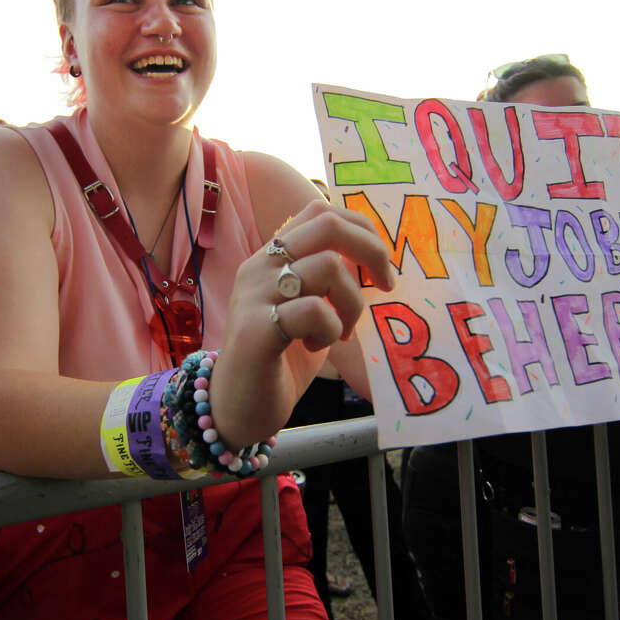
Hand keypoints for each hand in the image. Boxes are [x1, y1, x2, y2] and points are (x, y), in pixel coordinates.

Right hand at [211, 200, 394, 445]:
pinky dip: (331, 330)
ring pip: (328, 267)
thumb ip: (330, 281)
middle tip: (384, 288)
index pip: (322, 211)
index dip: (363, 230)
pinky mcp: (255, 329)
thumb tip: (374, 260)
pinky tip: (317, 347)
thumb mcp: (309, 309)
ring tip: (341, 332)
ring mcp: (254, 295)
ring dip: (352, 304)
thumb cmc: (280, 360)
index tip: (381, 270)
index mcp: (273, 256)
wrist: (235, 408)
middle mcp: (260, 266)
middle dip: (372, 252)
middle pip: (328, 225)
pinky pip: (314, 310)